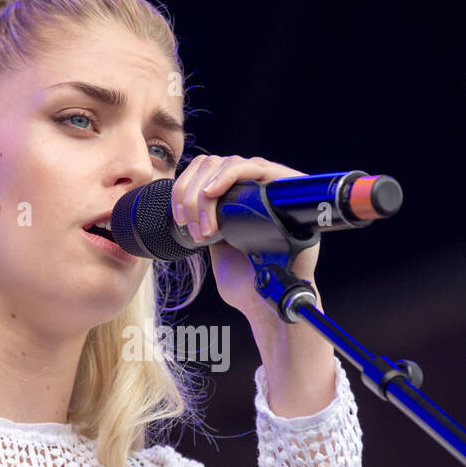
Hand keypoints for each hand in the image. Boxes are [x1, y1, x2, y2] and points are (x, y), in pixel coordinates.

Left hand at [171, 154, 321, 322]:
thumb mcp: (218, 246)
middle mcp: (257, 189)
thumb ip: (209, 224)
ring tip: (203, 224)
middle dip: (191, 193)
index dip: (185, 187)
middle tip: (188, 224)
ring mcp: (272, 186)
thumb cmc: (245, 282)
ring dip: (206, 191)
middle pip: (214, 164)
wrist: (266, 302)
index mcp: (241, 200)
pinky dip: (228, 176)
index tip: (178, 218)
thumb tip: (189, 206)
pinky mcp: (287, 187)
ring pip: (230, 164)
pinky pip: (254, 167)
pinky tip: (212, 192)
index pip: (207, 171)